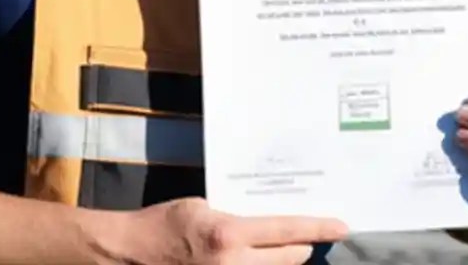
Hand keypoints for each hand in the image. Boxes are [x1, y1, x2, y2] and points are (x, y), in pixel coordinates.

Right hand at [111, 197, 347, 263]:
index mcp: (229, 234)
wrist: (125, 255)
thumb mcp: (200, 207)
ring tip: (285, 254)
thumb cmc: (160, 225)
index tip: (342, 228)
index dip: (319, 228)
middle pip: (290, 260)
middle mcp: (233, 264)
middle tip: (308, 242)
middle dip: (302, 250)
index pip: (288, 230)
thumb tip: (260, 226)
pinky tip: (255, 262)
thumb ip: (234, 219)